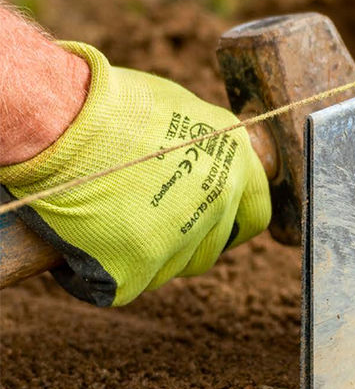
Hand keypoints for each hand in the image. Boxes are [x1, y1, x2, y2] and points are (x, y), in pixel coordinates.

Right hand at [0, 43, 270, 305]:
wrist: (65, 120)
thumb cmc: (113, 104)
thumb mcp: (181, 110)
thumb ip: (201, 146)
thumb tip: (199, 161)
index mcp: (236, 157)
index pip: (255, 210)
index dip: (231, 220)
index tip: (208, 222)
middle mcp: (220, 198)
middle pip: (212, 247)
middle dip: (184, 243)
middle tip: (148, 227)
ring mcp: (183, 235)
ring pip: (172, 268)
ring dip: (146, 256)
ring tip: (109, 226)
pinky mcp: (139, 265)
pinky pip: (131, 284)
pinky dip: (107, 273)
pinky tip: (86, 250)